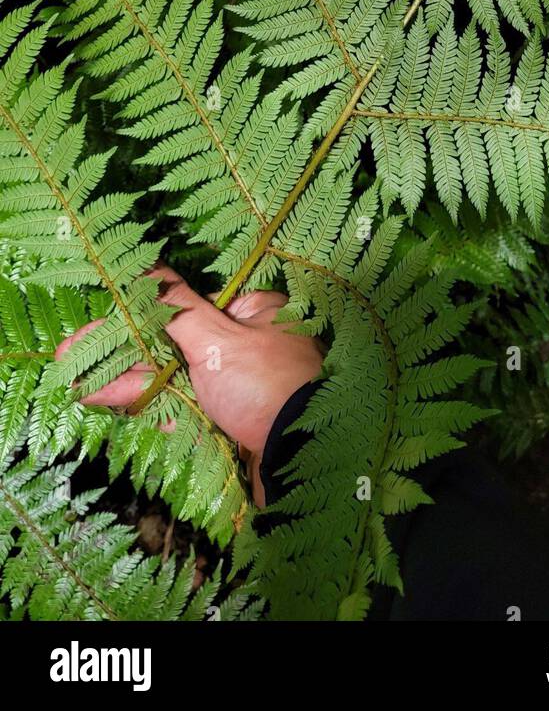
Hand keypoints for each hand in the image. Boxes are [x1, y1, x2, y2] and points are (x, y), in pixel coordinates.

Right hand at [56, 265, 323, 505]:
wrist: (306, 458)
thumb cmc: (266, 387)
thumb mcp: (218, 340)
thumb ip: (176, 306)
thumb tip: (146, 265)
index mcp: (249, 311)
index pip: (178, 306)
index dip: (131, 316)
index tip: (93, 324)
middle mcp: (246, 341)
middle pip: (170, 343)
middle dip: (119, 352)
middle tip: (67, 358)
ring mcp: (238, 383)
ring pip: (173, 377)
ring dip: (126, 381)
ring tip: (77, 387)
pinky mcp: (233, 419)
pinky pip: (187, 407)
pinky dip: (153, 406)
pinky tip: (111, 404)